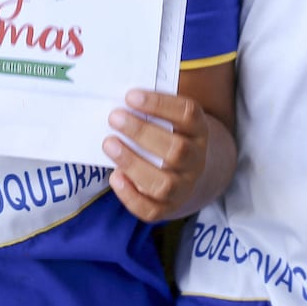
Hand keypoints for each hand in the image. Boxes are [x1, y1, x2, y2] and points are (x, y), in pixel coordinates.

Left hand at [105, 89, 208, 222]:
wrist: (184, 171)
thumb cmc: (165, 135)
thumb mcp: (167, 118)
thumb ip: (148, 109)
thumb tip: (118, 100)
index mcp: (198, 131)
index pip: (188, 114)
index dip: (160, 104)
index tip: (130, 96)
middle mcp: (196, 160)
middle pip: (177, 150)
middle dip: (142, 133)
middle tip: (115, 118)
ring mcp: (183, 187)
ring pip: (164, 183)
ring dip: (133, 163)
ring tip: (109, 144)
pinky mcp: (167, 207)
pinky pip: (151, 209)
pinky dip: (130, 195)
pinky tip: (115, 176)